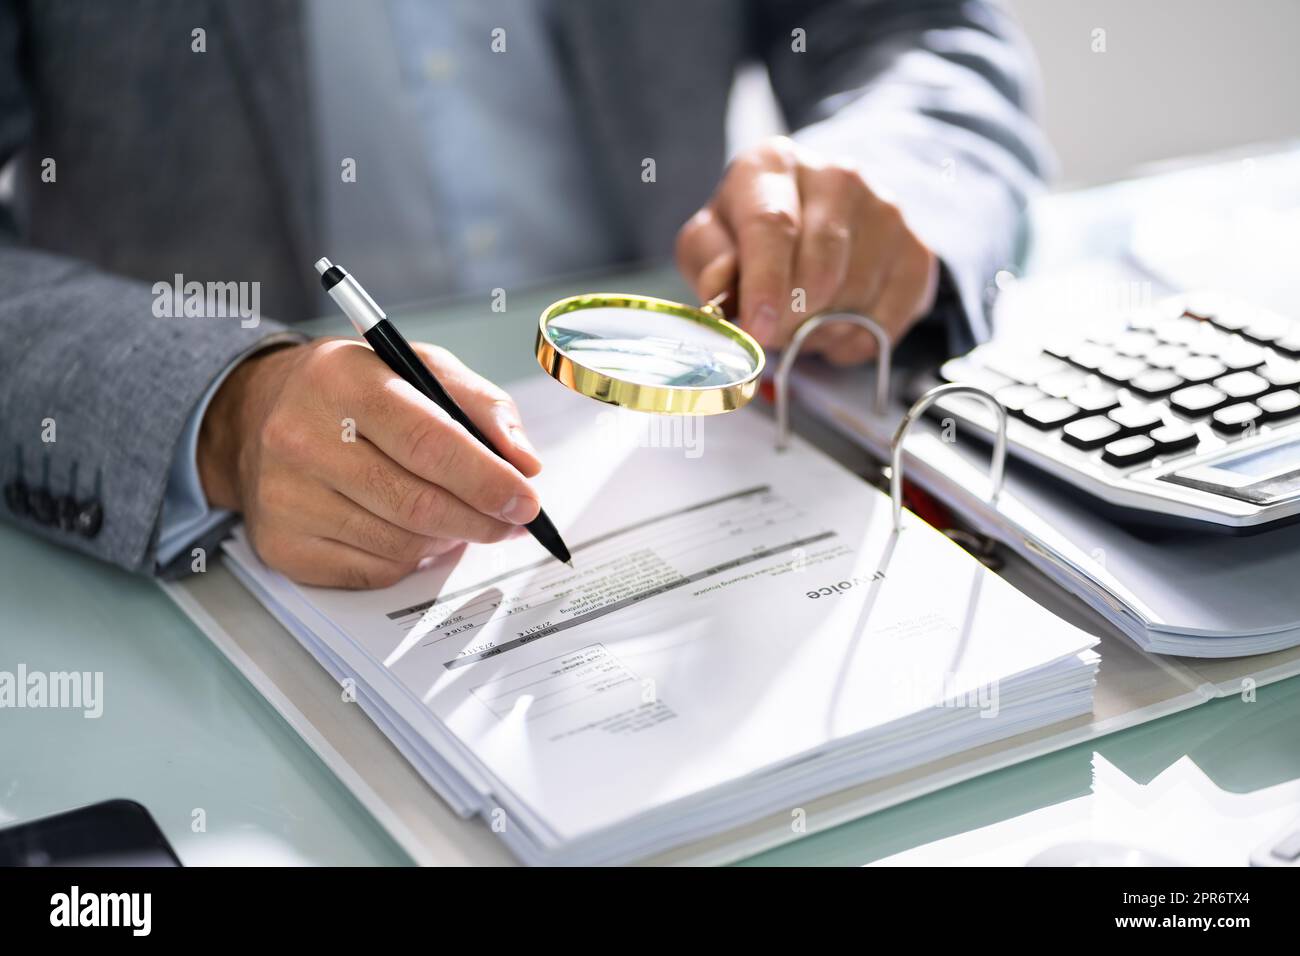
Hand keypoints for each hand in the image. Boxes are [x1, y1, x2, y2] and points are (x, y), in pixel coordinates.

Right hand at [198, 339, 542, 588]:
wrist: (256, 415)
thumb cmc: (355, 390)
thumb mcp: (419, 368)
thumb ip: (482, 406)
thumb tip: (524, 463)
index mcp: (344, 381)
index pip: (428, 442)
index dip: (486, 479)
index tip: (527, 500)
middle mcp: (302, 438)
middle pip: (417, 502)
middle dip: (481, 519)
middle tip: (514, 521)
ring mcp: (287, 497)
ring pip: (401, 543)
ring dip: (449, 539)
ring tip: (463, 519)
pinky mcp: (282, 545)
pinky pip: (374, 570)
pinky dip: (412, 558)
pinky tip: (416, 532)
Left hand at [676, 136, 939, 365]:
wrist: (815, 217)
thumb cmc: (751, 232)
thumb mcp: (712, 240)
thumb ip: (710, 263)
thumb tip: (722, 290)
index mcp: (773, 164)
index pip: (773, 225)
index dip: (764, 285)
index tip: (758, 329)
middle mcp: (836, 175)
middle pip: (819, 269)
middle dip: (790, 319)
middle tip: (772, 332)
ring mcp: (885, 209)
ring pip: (854, 297)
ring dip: (820, 332)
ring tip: (801, 323)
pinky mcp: (915, 250)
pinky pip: (886, 319)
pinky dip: (854, 340)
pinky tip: (834, 327)